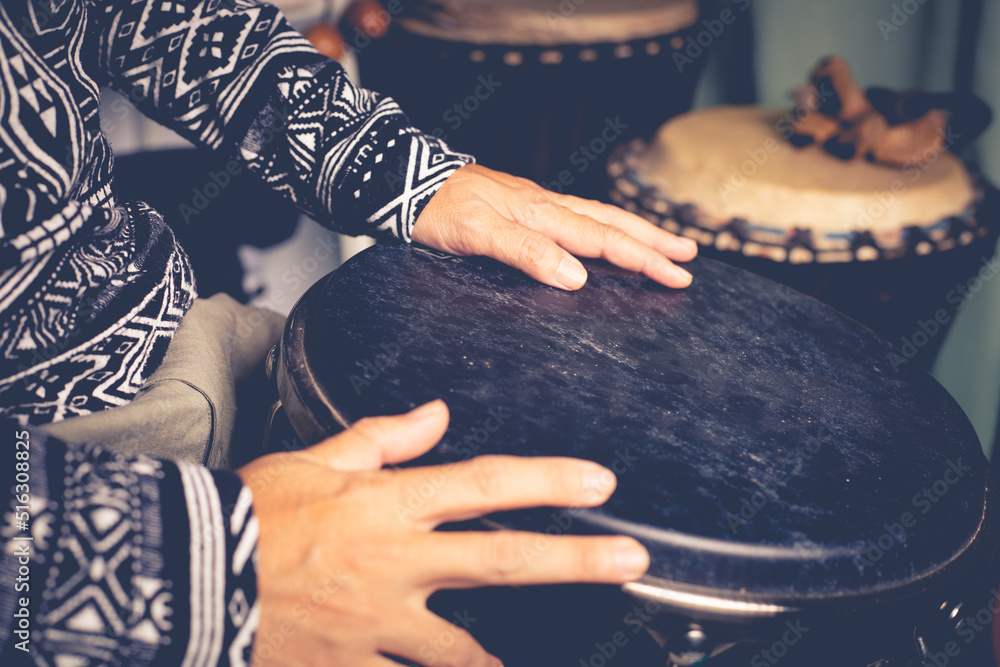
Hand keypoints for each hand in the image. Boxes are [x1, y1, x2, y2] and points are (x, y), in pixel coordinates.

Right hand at [237, 400, 648, 665]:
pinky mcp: (350, 666)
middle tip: (633, 559)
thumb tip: (436, 411)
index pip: (483, 484)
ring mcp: (376, 623)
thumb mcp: (313, 460)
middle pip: (502, 560)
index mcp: (387, 504)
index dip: (547, 481)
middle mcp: (394, 563)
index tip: (598, 482)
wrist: (180, 574)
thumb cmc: (248, 512)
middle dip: (576, 561)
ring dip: (506, 657)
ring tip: (553, 661)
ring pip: (464, 649)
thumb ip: (382, 436)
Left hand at [412, 164, 697, 289]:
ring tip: (664, 243)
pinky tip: (603, 234)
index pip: (604, 239)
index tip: (678, 277)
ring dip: (634, 232)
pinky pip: (575, 218)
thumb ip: (526, 253)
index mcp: (541, 214)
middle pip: (611, 224)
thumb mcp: (477, 234)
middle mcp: (545, 207)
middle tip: (689, 258)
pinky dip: (602, 228)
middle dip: (653, 242)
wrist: (403, 181)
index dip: (644, 260)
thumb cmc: (435, 209)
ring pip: (597, 217)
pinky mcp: (521, 208)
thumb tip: (577, 276)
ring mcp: (535, 205)